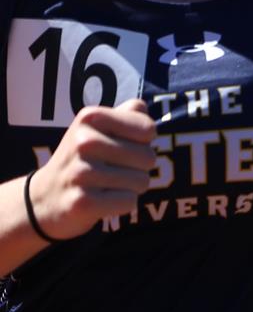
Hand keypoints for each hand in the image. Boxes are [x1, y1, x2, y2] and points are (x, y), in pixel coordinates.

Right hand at [27, 99, 156, 239]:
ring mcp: (81, 172)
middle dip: (138, 168)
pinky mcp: (83, 202)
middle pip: (148, 157)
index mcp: (90, 118)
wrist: (46, 198)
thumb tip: (142, 108)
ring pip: (141, 181)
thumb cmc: (85, 159)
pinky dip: (122, 204)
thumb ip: (128, 113)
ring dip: (129, 187)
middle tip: (111, 170)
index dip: (143, 143)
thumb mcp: (99, 128)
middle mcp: (83, 142)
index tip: (121, 147)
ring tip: (104, 185)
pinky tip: (101, 200)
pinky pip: (129, 201)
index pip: (147, 129)